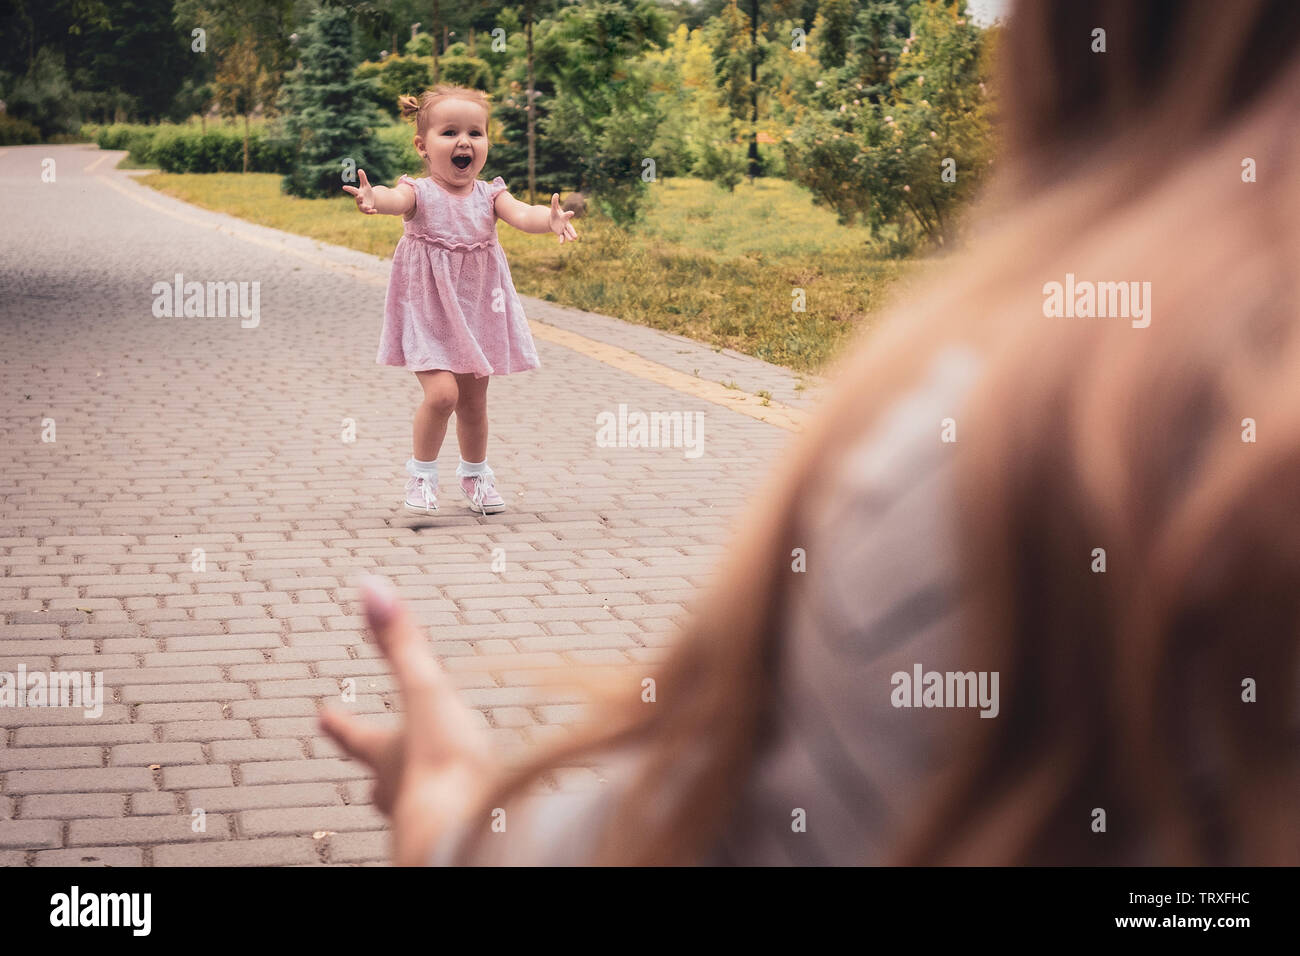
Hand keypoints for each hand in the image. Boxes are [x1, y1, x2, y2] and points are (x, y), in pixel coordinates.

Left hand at [319, 576, 496, 865]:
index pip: (354, 734)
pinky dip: (449, 812)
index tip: (321, 715)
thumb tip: (369, 587)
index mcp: (385, 753)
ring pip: (409, 804)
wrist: (464, 829)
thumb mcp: (424, 689)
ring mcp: (421, 813)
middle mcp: (396, 788)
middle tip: (370, 776)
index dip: (338, 722)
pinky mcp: (451, 832)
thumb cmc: (442, 764)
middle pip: (377, 780)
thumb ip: (401, 642)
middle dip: (376, 770)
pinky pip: (445, 820)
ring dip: (413, 794)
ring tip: (421, 795)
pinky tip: (463, 815)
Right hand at [342, 168, 376, 214]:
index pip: (352, 190)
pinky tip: (375, 210)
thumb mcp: (365, 184)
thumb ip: (363, 178)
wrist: (371, 200)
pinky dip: (372, 212)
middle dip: (359, 198)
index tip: (344, 187)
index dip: (348, 188)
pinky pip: (369, 212)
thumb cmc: (366, 191)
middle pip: (358, 199)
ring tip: (369, 207)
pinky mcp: (367, 210)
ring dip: (365, 207)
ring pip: (363, 207)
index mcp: (357, 193)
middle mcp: (359, 200)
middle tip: (361, 196)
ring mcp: (362, 206)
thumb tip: (360, 170)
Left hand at [549, 193, 577, 243]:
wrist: (553, 221)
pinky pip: (562, 237)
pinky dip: (562, 239)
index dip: (569, 213)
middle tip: (576, 236)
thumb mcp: (554, 208)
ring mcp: (564, 229)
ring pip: (567, 234)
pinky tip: (561, 243)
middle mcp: (566, 224)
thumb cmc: (555, 214)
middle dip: (572, 232)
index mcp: (564, 217)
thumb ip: (554, 202)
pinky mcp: (561, 233)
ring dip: (569, 237)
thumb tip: (555, 194)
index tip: (571, 213)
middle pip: (570, 228)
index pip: (567, 215)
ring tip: (572, 240)